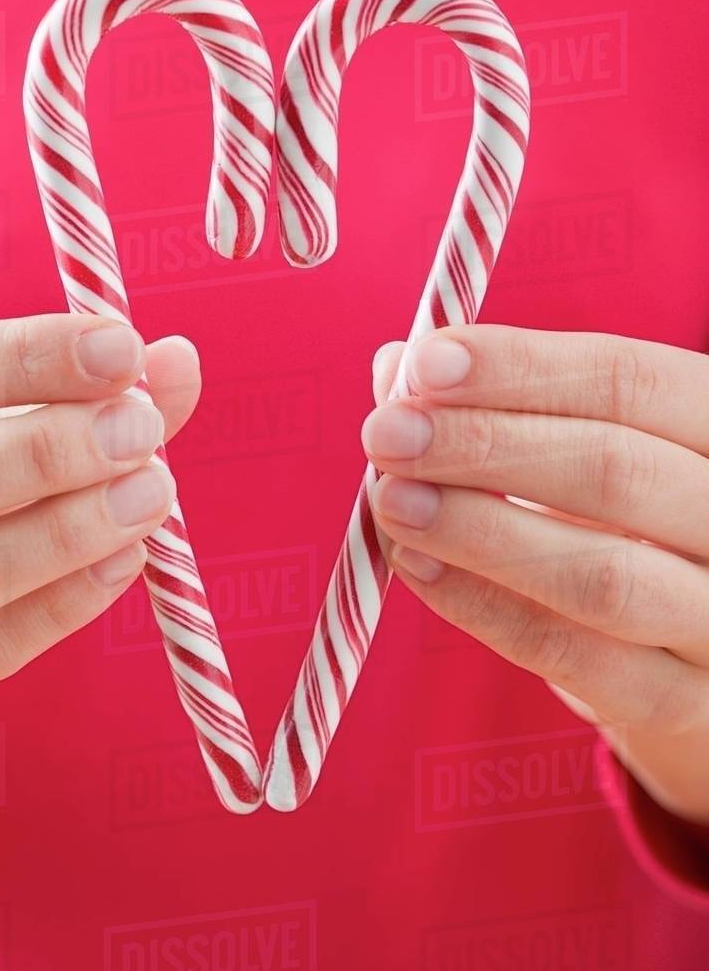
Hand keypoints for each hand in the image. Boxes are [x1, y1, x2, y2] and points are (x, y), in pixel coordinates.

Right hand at [0, 315, 200, 756]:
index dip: (25, 357)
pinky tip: (122, 562)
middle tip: (142, 432)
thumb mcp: (4, 426)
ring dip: (64, 536)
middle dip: (46, 451)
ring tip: (150, 496)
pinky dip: (54, 609)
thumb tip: (178, 361)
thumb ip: (90, 397)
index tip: (121, 349)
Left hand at [364, 326, 708, 823]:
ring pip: (602, 575)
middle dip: (484, 446)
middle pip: (617, 470)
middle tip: (385, 433)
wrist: (693, 649)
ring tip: (393, 500)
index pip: (633, 380)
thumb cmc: (627, 521)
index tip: (424, 361)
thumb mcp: (582, 444)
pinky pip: (575, 657)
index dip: (523, 367)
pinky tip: (418, 566)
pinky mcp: (684, 701)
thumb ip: (496, 403)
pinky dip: (485, 608)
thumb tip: (396, 368)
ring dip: (479, 530)